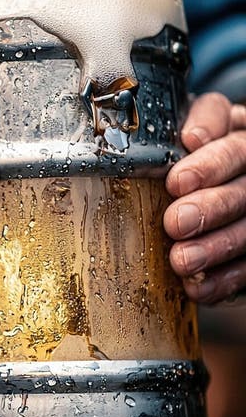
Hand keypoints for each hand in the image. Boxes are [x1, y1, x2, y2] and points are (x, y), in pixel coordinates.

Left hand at [164, 92, 245, 302]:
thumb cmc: (179, 154)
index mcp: (239, 135)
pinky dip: (224, 280)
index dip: (211, 164)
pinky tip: (197, 287)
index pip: (236, 145)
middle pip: (244, 192)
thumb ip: (187, 129)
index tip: (177, 182)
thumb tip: (192, 138)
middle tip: (176, 223)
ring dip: (216, 248)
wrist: (198, 184)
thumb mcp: (178, 130)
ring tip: (182, 260)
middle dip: (211, 208)